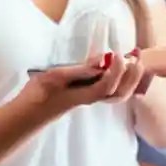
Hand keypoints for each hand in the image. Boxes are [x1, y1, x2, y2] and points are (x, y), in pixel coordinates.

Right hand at [24, 53, 146, 109]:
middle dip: (132, 76)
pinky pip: (110, 88)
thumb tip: (101, 62)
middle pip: (119, 93)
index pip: (108, 85)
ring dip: (129, 78)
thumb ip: (79, 71)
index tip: (116, 53)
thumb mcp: (55, 77)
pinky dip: (120, 77)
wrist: (29, 113)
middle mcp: (91, 98)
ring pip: (117, 92)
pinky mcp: (86, 93)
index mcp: (85, 95)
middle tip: (136, 57)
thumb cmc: (38, 94)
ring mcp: (90, 97)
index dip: (117, 70)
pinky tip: (119, 65)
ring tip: (133, 60)